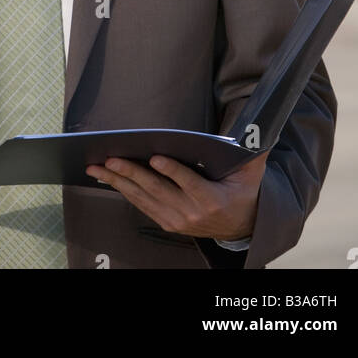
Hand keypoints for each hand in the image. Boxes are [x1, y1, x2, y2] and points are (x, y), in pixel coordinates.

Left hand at [85, 151, 267, 240]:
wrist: (240, 227)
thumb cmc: (242, 192)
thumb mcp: (252, 173)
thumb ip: (253, 152)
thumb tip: (259, 130)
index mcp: (211, 200)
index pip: (189, 183)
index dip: (172, 171)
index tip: (155, 158)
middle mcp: (191, 213)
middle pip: (158, 190)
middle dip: (131, 173)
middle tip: (111, 158)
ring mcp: (177, 220)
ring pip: (143, 198)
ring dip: (118, 182)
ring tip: (98, 166)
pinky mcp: (167, 222)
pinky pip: (141, 205)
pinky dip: (123, 191)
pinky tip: (107, 178)